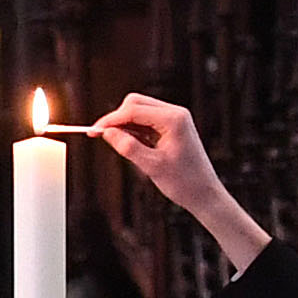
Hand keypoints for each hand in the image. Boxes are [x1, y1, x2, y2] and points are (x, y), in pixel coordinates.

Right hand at [90, 94, 270, 273]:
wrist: (204, 193)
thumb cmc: (184, 182)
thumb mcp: (152, 166)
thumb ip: (128, 147)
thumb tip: (107, 133)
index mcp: (173, 119)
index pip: (133, 110)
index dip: (110, 120)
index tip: (93, 131)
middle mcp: (175, 114)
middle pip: (135, 103)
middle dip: (116, 118)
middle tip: (101, 136)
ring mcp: (174, 120)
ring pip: (139, 111)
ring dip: (124, 125)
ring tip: (116, 144)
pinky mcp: (171, 128)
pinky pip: (146, 121)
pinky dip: (133, 130)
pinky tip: (129, 144)